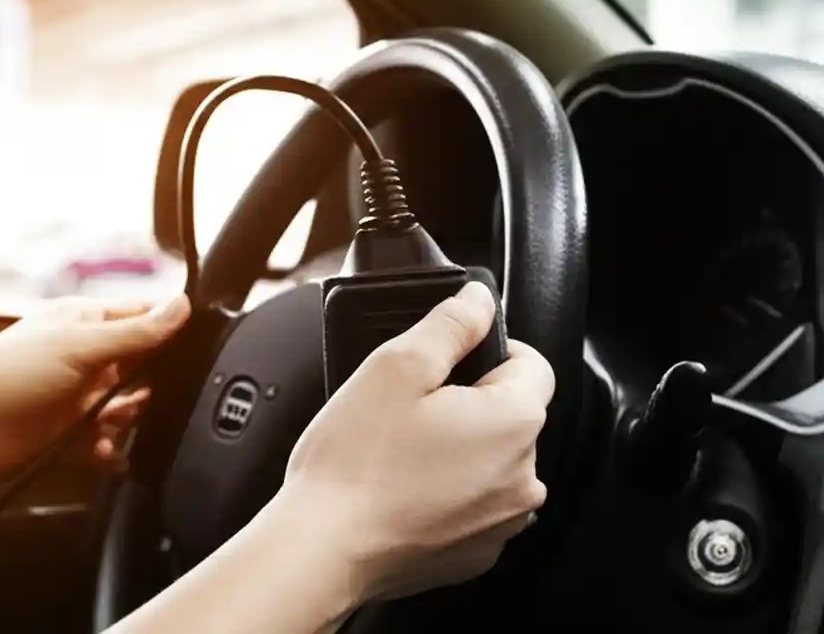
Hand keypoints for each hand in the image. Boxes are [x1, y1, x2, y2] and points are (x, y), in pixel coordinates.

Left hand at [0, 294, 190, 478]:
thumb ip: (137, 331)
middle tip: (141, 394)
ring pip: (124, 408)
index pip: (141, 316)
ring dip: (126, 419)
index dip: (167, 330)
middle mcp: (82, 356)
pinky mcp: (66, 434)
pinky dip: (108, 451)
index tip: (192, 348)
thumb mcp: (81, 344)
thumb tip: (182, 306)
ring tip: (110, 424)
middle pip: (140, 368)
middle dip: (150, 385)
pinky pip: (103, 443)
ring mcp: (74, 396)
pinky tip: (104, 453)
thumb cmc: (4, 374)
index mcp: (84, 321)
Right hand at [277, 281, 552, 605]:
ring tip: (397, 453)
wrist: (322, 550)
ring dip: (455, 449)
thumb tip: (479, 300)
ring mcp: (502, 522)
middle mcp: (524, 477)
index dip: (485, 348)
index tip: (442, 360)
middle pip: (509, 414)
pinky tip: (399, 489)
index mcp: (515, 423)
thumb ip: (450, 324)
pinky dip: (443, 492)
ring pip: (489, 460)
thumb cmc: (354, 465)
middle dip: (464, 402)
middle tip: (404, 409)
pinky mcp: (476, 552)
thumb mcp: (396, 366)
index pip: (532, 362)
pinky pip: (472, 503)